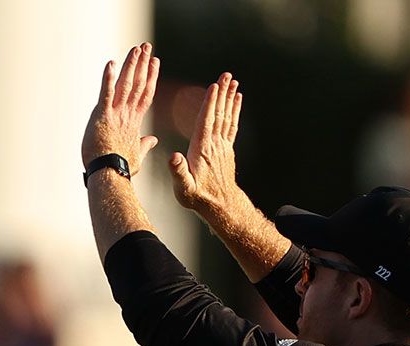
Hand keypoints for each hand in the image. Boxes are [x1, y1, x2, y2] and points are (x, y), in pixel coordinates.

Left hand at [81, 43, 160, 172]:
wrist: (110, 175)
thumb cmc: (121, 169)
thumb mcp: (137, 155)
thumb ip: (145, 145)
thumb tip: (153, 140)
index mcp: (134, 122)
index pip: (145, 94)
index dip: (151, 77)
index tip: (155, 62)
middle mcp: (127, 115)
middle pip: (138, 84)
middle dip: (143, 64)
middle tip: (147, 46)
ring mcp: (116, 114)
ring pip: (125, 85)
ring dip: (131, 65)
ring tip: (136, 49)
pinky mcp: (102, 116)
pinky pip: (105, 93)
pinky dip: (107, 79)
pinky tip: (110, 64)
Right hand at [169, 73, 242, 214]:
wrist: (220, 206)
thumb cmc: (198, 197)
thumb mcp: (183, 188)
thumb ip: (178, 172)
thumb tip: (172, 157)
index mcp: (202, 150)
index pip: (206, 122)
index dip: (210, 104)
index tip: (214, 86)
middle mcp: (215, 145)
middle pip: (219, 114)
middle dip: (222, 93)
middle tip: (227, 75)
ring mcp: (223, 146)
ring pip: (227, 117)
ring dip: (230, 98)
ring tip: (233, 81)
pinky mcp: (226, 149)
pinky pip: (231, 125)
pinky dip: (234, 111)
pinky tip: (237, 100)